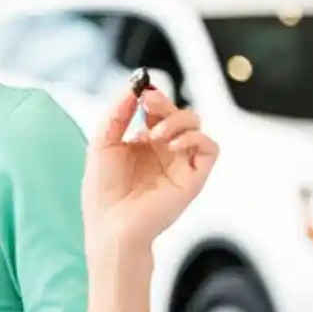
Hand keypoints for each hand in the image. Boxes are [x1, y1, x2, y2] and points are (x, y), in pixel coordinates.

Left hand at [82, 87, 218, 249]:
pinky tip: (173, 146)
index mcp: (142, 142)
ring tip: (156, 134)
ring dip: (178, 120)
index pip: (156, 110)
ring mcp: (180, 162)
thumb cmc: (102, 189)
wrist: (110, 223)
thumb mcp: (102, 143)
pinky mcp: (193, 176)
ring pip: (196, 125)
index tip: (141, 88)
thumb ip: (116, 115)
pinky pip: (210, 148)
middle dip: (164, 102)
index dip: (151, 96)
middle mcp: (163, 150)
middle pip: (177, 112)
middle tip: (149, 100)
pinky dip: (196, 138)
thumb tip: (132, 89)